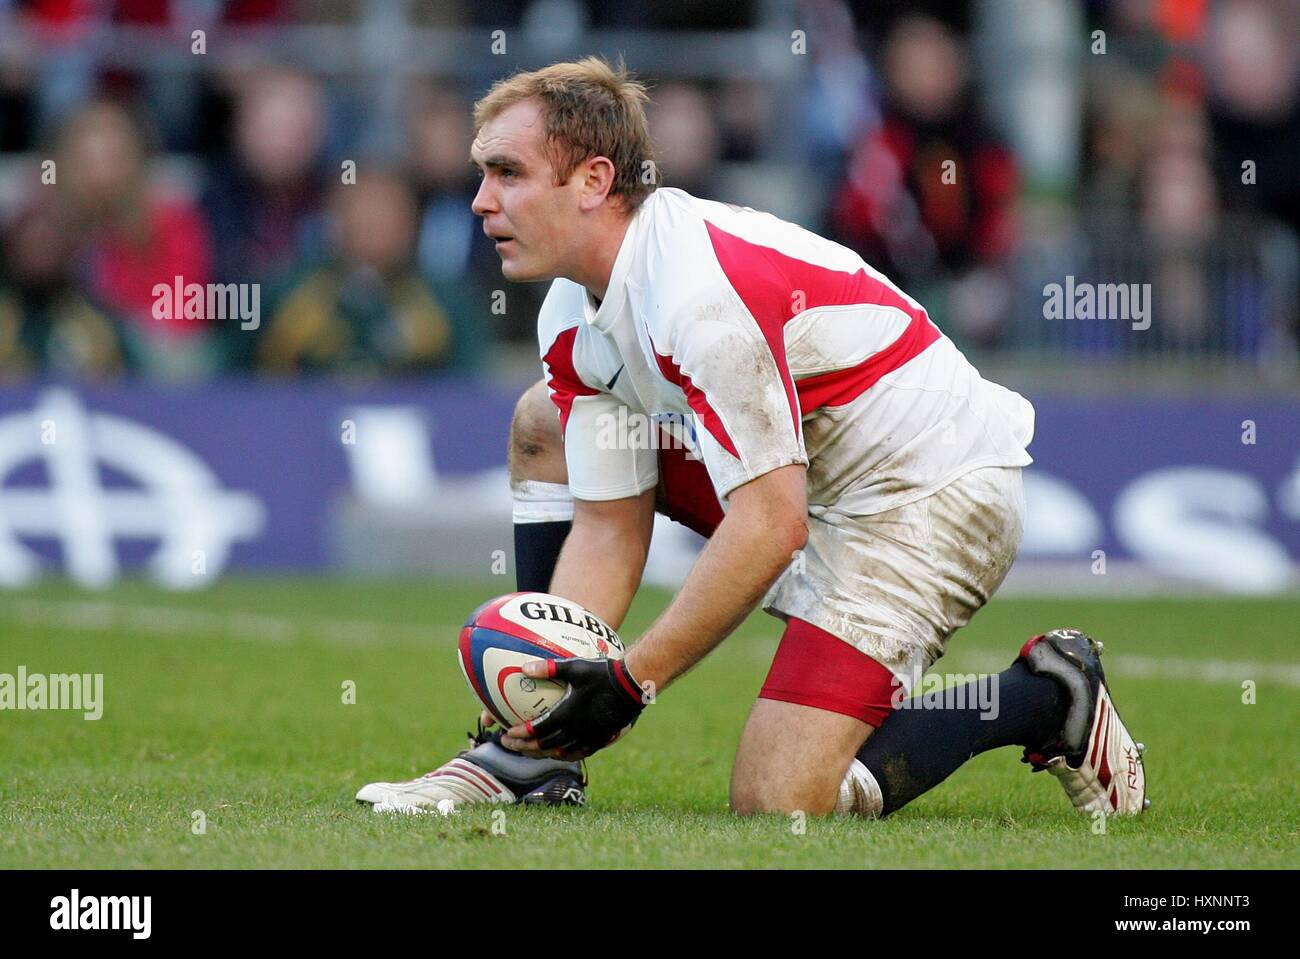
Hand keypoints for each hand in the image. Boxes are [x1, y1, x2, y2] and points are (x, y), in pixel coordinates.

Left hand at [503, 657, 645, 758]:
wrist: (631, 685)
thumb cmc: (602, 674)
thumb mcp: (574, 667)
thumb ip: (548, 668)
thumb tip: (524, 667)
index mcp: (566, 714)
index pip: (537, 730)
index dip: (520, 734)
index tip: (507, 734)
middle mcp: (576, 730)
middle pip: (545, 745)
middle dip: (524, 746)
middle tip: (510, 745)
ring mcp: (589, 736)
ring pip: (561, 752)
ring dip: (542, 753)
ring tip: (531, 751)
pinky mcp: (601, 738)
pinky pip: (580, 752)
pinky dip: (566, 754)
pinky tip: (561, 753)